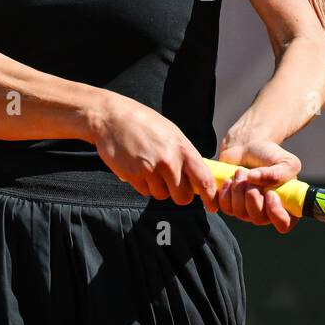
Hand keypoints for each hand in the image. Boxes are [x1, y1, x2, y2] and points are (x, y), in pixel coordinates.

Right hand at [88, 94, 217, 210]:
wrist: (111, 117)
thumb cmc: (143, 123)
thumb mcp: (171, 133)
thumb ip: (184, 155)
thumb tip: (197, 176)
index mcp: (182, 148)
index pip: (204, 179)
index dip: (210, 196)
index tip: (212, 206)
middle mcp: (169, 160)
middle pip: (183, 196)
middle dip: (179, 194)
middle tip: (172, 184)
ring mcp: (150, 169)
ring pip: (161, 195)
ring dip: (157, 187)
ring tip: (149, 166)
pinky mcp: (133, 176)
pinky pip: (144, 191)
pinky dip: (142, 184)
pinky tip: (138, 166)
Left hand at [212, 139, 301, 233]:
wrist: (248, 146)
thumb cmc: (270, 155)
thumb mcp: (284, 161)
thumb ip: (278, 173)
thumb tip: (253, 179)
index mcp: (285, 205)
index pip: (284, 224)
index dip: (276, 214)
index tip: (270, 194)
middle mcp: (267, 212)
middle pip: (259, 219)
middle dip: (252, 196)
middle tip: (250, 177)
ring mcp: (248, 210)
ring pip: (241, 214)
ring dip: (239, 191)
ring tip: (240, 172)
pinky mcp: (232, 205)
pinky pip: (226, 208)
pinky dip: (227, 193)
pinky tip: (230, 180)